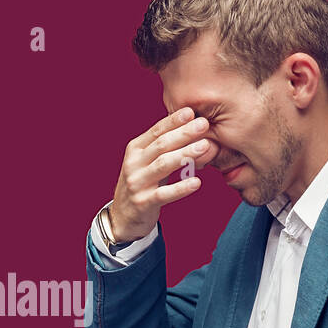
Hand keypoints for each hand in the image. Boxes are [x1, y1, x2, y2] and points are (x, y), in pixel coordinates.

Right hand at [106, 107, 217, 242]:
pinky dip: (180, 188)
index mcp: (135, 149)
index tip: (192, 111)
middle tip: (204, 124)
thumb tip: (191, 124)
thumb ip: (163, 146)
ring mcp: (136, 183)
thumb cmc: (143, 183)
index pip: (156, 131)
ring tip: (205, 146)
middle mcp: (133, 164)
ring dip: (185, 154)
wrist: (123, 217)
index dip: (173, 120)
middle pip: (161, 145)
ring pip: (162, 166)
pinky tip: (197, 183)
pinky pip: (163, 194)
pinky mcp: (142, 203)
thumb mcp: (147, 162)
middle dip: (184, 133)